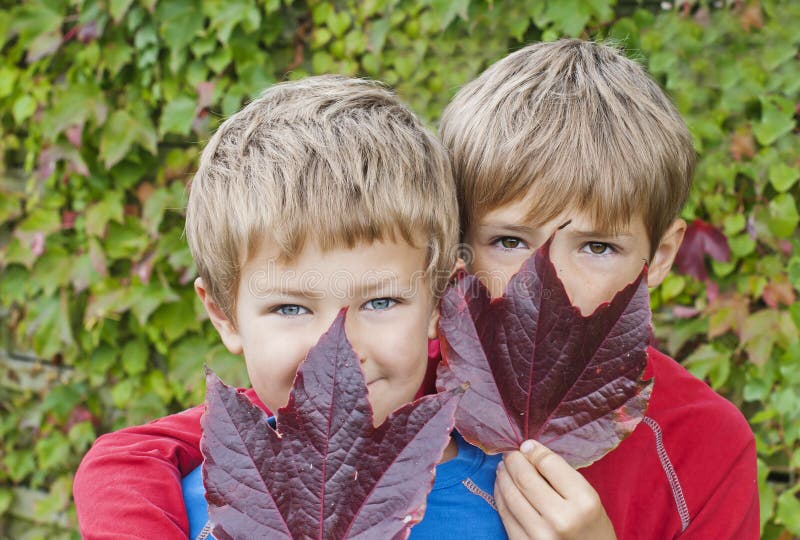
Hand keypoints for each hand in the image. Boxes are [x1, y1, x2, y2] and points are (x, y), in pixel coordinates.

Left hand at [494, 439, 615, 539]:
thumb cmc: (592, 528)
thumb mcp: (589, 499)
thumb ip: (563, 476)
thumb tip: (528, 449)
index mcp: (583, 502)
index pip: (548, 464)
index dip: (533, 450)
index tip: (526, 445)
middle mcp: (561, 519)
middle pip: (525, 478)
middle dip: (513, 460)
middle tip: (510, 453)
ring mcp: (539, 535)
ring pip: (511, 494)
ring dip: (503, 476)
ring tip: (503, 467)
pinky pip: (505, 514)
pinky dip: (500, 495)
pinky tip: (502, 486)